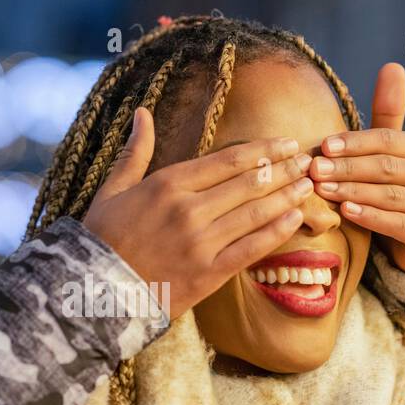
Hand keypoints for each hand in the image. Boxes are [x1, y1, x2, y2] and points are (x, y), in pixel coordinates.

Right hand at [83, 107, 314, 318]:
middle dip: (284, 170)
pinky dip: (276, 232)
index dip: (264, 149)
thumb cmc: (102, 239)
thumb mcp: (113, 189)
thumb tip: (143, 113)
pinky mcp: (207, 274)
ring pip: (255, 213)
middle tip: (309, 161)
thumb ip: (136, 151)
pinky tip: (295, 219)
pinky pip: (250, 249)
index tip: (287, 143)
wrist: (94, 292)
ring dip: (287, 197)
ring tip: (310, 186)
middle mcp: (189, 210)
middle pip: (249, 183)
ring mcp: (200, 243)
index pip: (228, 160)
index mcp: (168, 184)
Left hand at [308, 64, 404, 275]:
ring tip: (324, 190)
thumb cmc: (394, 193)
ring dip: (353, 191)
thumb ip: (387, 116)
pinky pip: (399, 223)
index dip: (355, 142)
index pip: (388, 140)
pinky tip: (347, 213)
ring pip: (392, 195)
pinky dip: (371, 217)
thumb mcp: (388, 155)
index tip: (323, 146)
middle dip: (348, 167)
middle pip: (388, 166)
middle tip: (315, 170)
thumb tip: (392, 65)